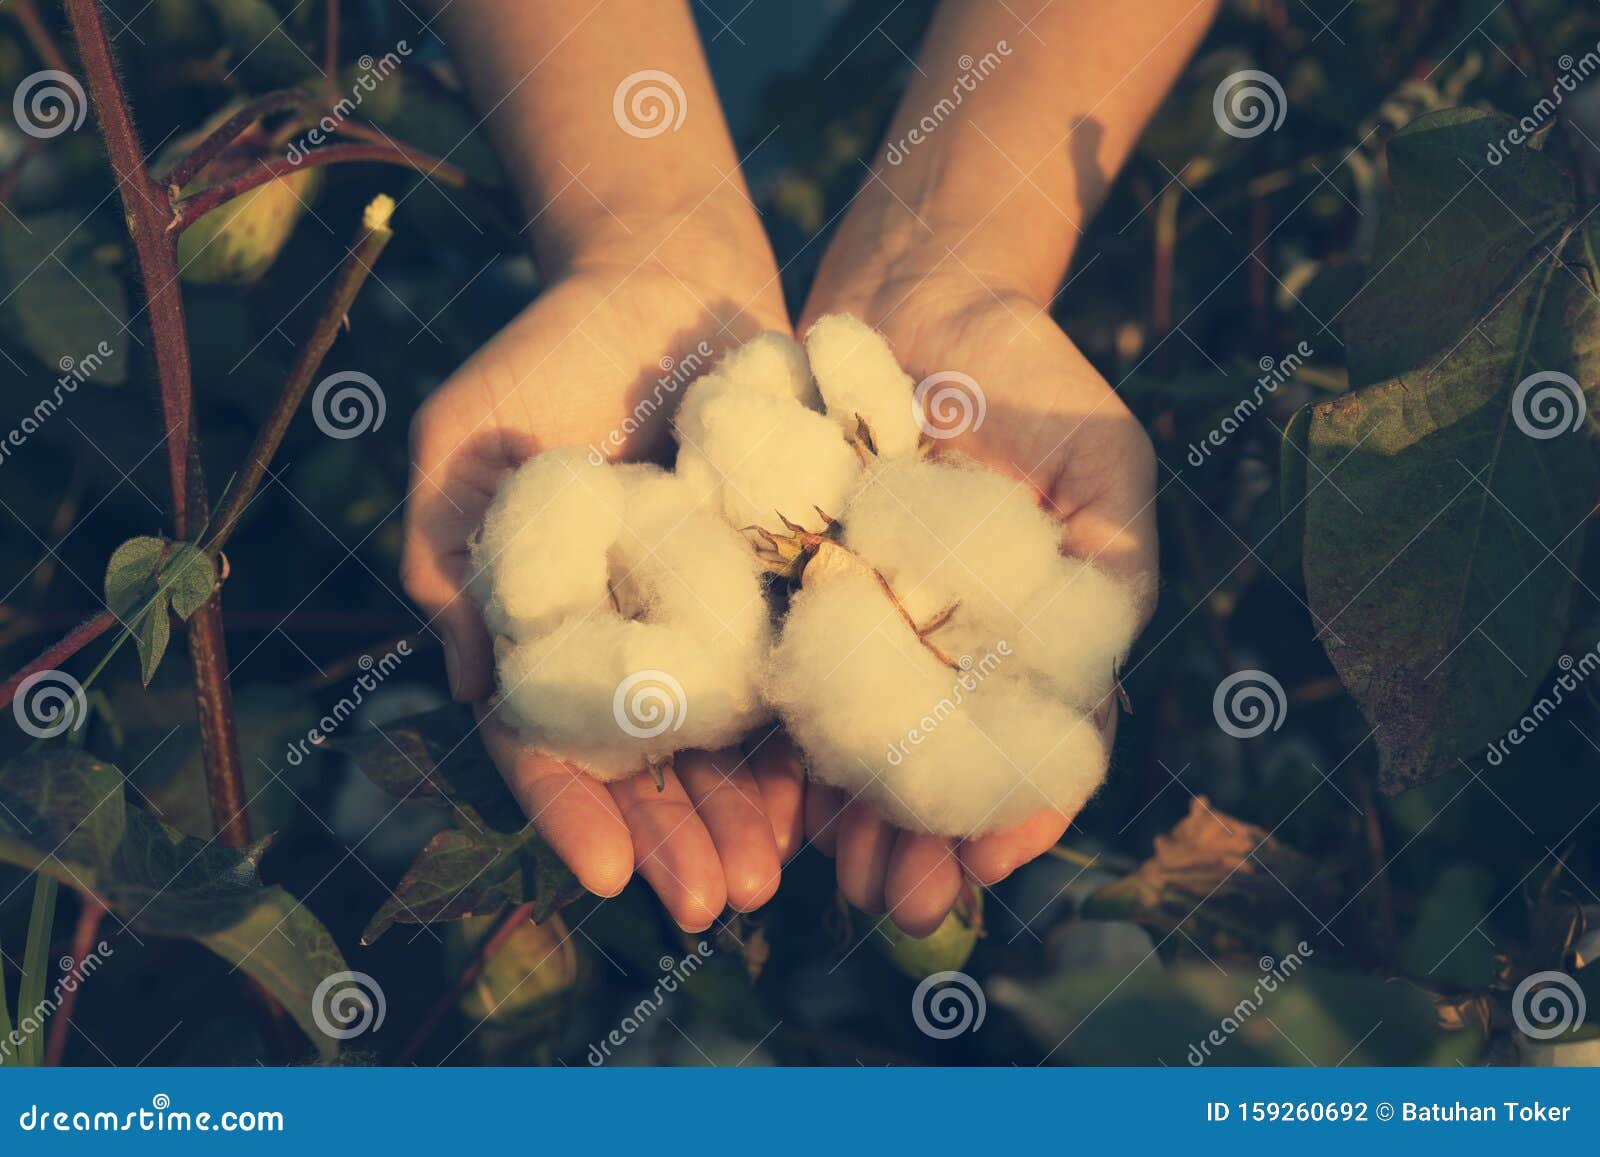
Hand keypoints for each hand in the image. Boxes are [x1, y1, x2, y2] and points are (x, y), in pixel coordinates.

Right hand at [402, 233, 804, 931]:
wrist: (667, 282)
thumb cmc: (546, 350)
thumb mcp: (467, 433)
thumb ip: (448, 542)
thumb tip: (463, 676)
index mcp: (544, 627)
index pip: (546, 741)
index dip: (571, 811)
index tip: (606, 872)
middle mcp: (628, 640)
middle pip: (646, 768)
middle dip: (675, 841)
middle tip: (712, 906)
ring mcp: (709, 622)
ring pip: (725, 746)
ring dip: (744, 818)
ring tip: (772, 880)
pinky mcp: (785, 587)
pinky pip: (798, 677)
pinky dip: (810, 742)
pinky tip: (831, 801)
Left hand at [799, 259, 1158, 937]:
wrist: (916, 299)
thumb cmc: (1028, 379)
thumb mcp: (1099, 463)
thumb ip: (1109, 569)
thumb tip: (1092, 688)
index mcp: (1034, 641)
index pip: (1036, 749)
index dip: (1018, 812)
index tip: (991, 863)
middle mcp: (954, 652)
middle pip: (943, 768)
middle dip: (926, 840)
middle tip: (905, 903)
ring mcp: (876, 630)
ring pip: (871, 748)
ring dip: (862, 822)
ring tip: (848, 884)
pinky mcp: (798, 597)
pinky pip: (798, 686)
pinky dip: (797, 749)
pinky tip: (790, 808)